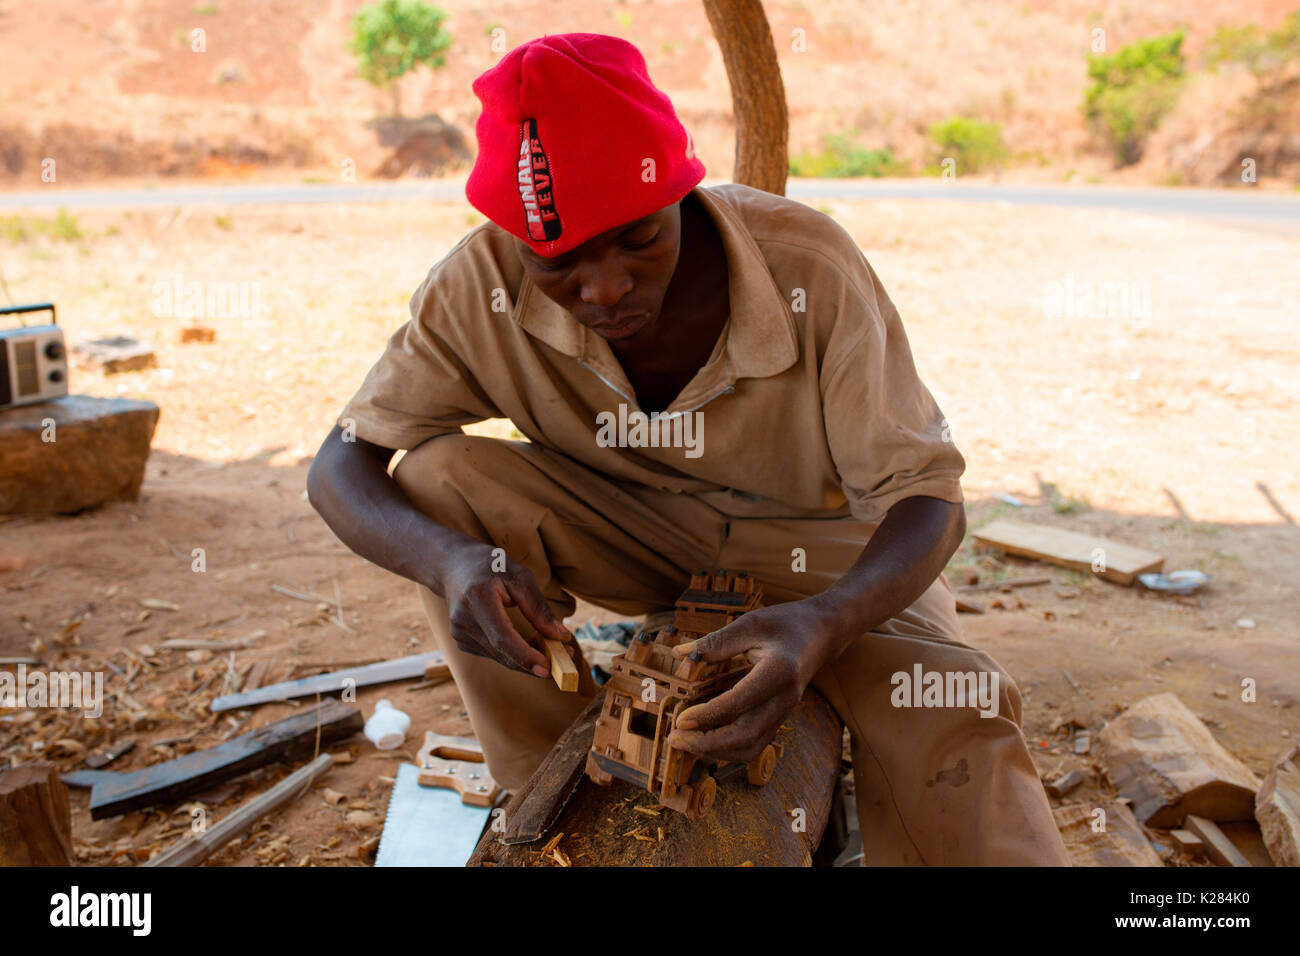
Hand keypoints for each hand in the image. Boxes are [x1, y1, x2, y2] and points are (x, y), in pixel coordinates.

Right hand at [439, 541, 573, 677]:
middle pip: (502, 652)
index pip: (502, 637)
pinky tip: (530, 645)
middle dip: (533, 661)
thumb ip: (538, 607)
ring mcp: (459, 633)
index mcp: (477, 599)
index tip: (547, 668)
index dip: (524, 656)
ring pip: (499, 657)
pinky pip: (493, 653)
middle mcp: (463, 620)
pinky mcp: (462, 641)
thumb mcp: (519, 575)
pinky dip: (513, 653)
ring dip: (527, 659)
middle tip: (564, 661)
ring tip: (553, 649)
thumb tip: (560, 636)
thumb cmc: (490, 566)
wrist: (452, 566)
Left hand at [665, 600, 843, 763]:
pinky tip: (704, 738)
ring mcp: (783, 712)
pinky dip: (728, 747)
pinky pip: (754, 742)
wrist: (822, 633)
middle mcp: (784, 699)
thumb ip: (716, 642)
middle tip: (675, 738)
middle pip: (745, 736)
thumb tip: (680, 655)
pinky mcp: (778, 717)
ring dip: (716, 751)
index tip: (681, 719)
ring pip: (750, 747)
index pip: (739, 702)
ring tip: (685, 742)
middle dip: (707, 744)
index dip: (708, 715)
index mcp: (779, 672)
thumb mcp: (751, 623)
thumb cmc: (786, 623)